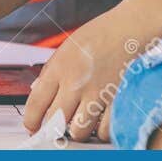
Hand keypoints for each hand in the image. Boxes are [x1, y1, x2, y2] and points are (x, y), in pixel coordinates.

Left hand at [22, 9, 149, 141]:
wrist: (131, 28)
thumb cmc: (100, 35)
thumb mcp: (66, 47)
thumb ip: (52, 71)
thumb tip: (37, 92)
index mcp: (60, 67)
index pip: (36, 102)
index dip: (31, 120)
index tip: (32, 127)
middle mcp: (76, 82)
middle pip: (55, 121)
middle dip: (51, 129)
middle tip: (53, 130)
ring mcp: (98, 93)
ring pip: (79, 131)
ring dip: (76, 132)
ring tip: (78, 126)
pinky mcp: (118, 101)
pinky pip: (105, 130)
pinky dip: (101, 132)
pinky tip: (99, 124)